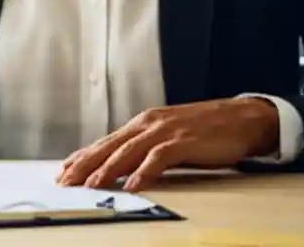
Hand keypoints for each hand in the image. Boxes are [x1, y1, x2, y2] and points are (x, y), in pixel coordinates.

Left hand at [56, 97, 279, 192]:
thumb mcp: (166, 138)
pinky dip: (144, 172)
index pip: (105, 142)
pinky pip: (159, 158)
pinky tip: (133, 185)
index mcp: (141, 124)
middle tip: (65, 181)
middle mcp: (147, 124)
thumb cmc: (203, 131)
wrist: (240, 118)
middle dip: (85, 164)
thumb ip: (143, 150)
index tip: (63, 171)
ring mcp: (165, 131)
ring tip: (91, 185)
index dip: (82, 157)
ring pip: (128, 151)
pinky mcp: (183, 141)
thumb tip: (120, 169)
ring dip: (107, 169)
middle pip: (109, 146)